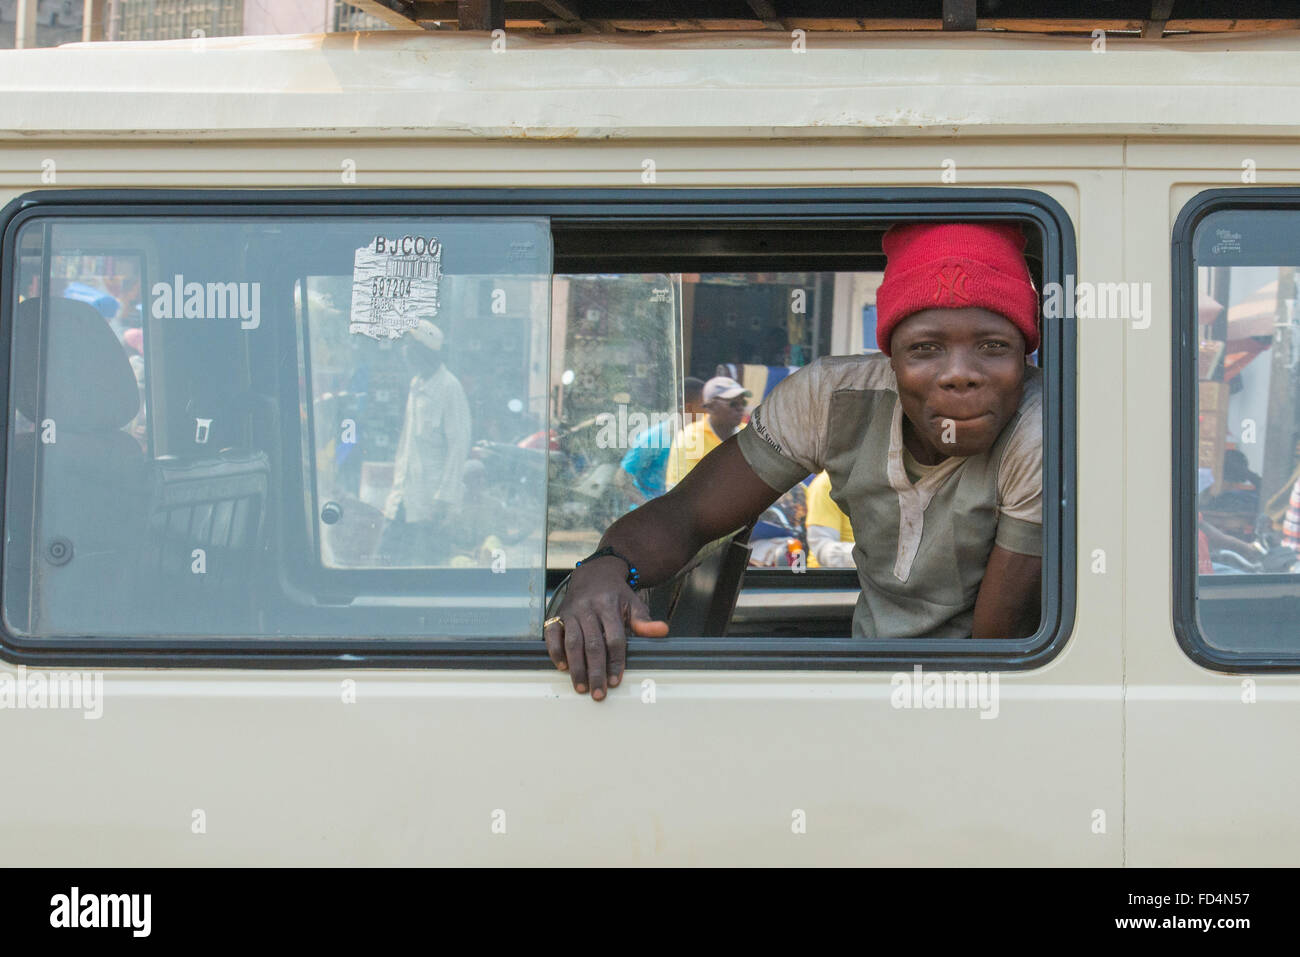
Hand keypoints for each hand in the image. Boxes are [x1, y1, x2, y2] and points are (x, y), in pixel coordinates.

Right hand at [544, 555, 668, 700]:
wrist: (594, 574)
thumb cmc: (616, 594)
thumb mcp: (633, 603)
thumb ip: (644, 621)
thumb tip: (662, 631)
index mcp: (608, 605)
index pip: (614, 637)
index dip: (615, 660)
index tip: (616, 680)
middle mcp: (588, 608)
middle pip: (592, 644)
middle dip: (595, 671)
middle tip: (598, 693)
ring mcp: (571, 612)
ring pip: (572, 642)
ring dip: (576, 667)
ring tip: (581, 687)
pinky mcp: (557, 615)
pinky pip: (551, 634)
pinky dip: (555, 651)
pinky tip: (562, 667)